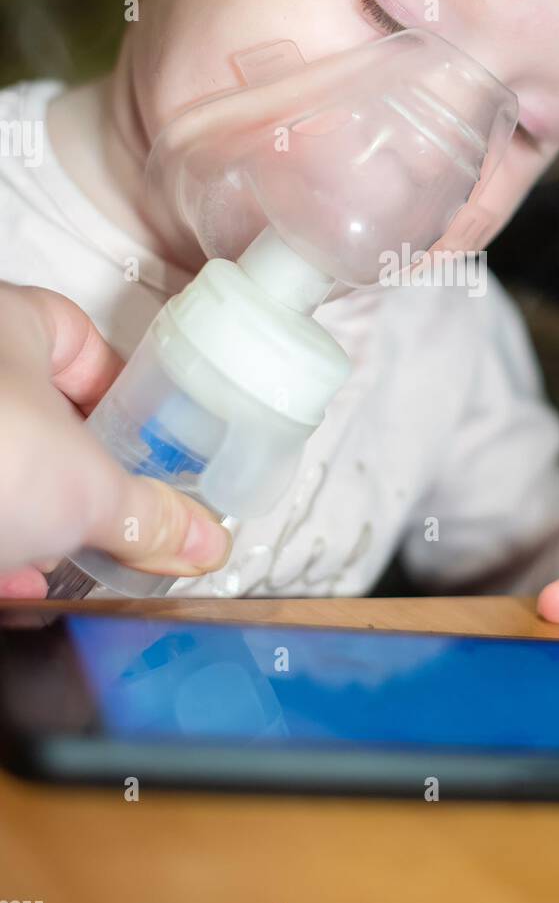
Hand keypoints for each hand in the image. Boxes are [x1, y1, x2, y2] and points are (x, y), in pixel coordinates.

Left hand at [0, 285, 230, 598]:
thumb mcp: (86, 490)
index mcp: (4, 319)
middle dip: (72, 471)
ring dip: (26, 513)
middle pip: (32, 410)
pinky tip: (12, 582)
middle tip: (108, 508)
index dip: (120, 392)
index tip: (148, 441)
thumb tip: (196, 536)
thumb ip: (147, 513)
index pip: (77, 339)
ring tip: (61, 558)